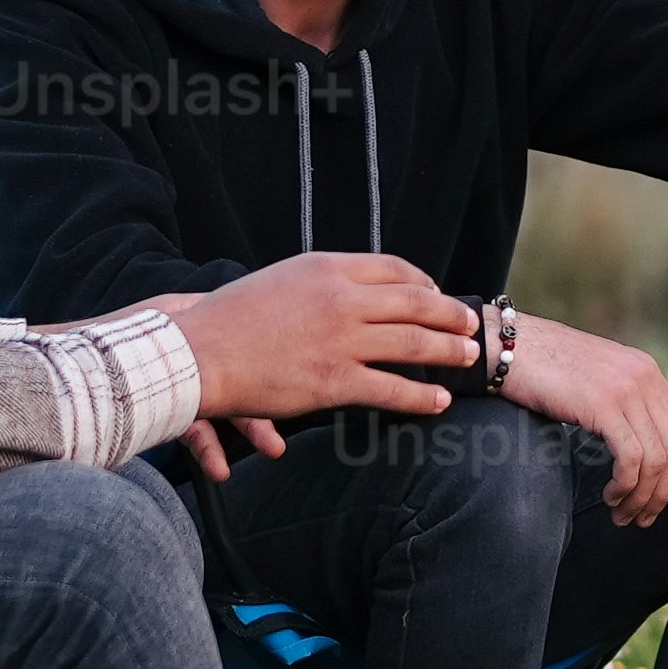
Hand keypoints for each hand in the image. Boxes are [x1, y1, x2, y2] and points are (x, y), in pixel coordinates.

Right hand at [165, 249, 475, 426]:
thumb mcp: (282, 280)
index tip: (437, 294)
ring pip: (413, 344)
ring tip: (468, 357)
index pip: (394, 269)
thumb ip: (321, 282)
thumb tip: (351, 289)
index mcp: (327, 268)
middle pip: (414, 303)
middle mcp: (341, 299)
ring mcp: (341, 341)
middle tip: (470, 325)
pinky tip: (440, 401)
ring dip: (447, 352)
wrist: (198, 353)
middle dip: (449, 315)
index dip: (423, 283)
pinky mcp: (334, 382)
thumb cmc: (231, 318)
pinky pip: (392, 389)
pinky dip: (422, 397)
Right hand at [500, 317, 667, 521]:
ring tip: (622, 515)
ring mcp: (626, 390)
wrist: (513, 347)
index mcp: (647, 371)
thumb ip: (623, 402)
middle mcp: (644, 378)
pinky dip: (625, 485)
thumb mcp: (598, 379)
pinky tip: (610, 495)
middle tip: (643, 518)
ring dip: (641, 497)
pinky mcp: (604, 405)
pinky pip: (631, 457)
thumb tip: (638, 444)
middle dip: (662, 492)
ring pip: (655, 459)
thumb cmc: (547, 369)